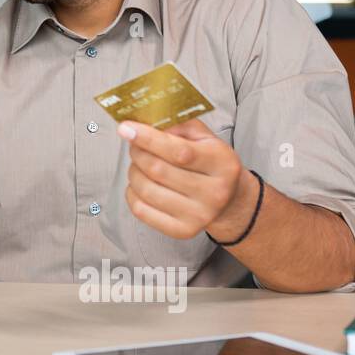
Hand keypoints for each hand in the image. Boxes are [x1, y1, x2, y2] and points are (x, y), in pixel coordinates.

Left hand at [118, 117, 248, 239]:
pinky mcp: (183, 231)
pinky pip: (142, 210)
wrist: (228, 200)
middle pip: (158, 170)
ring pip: (147, 190)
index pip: (179, 152)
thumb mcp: (205, 137)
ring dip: (134, 172)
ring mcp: (199, 215)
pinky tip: (141, 184)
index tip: (126, 128)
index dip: (148, 139)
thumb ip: (179, 125)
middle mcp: (215, 193)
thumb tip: (145, 123)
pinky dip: (132, 193)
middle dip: (138, 153)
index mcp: (223, 164)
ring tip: (139, 164)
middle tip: (135, 145)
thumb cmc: (211, 163)